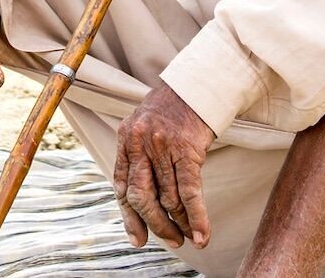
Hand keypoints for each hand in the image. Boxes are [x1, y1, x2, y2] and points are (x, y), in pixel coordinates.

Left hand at [114, 82, 214, 249]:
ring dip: (181, 224)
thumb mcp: (144, 127)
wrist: (196, 85)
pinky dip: (197, 218)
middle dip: (156, 225)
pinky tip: (202, 236)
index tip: (137, 239)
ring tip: (189, 237)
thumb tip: (140, 197)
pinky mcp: (187, 151)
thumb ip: (138, 156)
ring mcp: (162, 147)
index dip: (130, 217)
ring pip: (168, 199)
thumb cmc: (172, 110)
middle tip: (171, 240)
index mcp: (126, 140)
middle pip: (141, 198)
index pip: (121, 187)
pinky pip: (189, 193)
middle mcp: (140, 144)